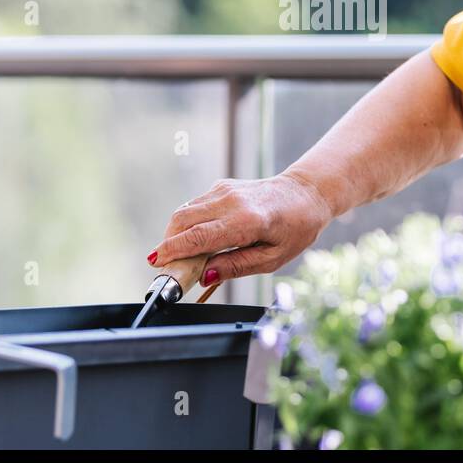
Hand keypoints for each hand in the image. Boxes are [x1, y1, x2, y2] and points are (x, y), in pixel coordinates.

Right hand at [148, 172, 334, 285]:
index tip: (156, 262)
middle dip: (168, 244)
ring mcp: (225, 190)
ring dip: (175, 233)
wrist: (306, 194)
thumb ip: (237, 266)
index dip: (173, 250)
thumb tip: (205, 276)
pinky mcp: (222, 186)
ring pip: (185, 211)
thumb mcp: (272, 259)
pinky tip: (194, 240)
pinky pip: (195, 206)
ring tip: (178, 256)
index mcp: (247, 221)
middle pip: (184, 221)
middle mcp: (232, 201)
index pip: (199, 236)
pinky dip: (187, 223)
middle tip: (164, 267)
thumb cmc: (295, 229)